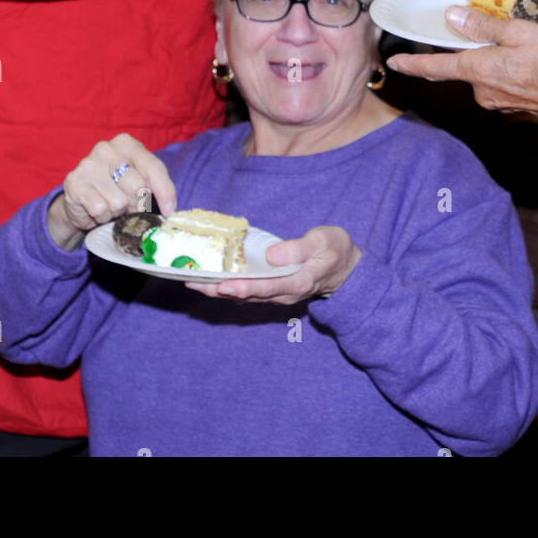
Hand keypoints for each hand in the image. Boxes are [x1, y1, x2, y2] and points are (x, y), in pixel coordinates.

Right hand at [47, 133, 176, 250]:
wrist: (79, 198)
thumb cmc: (115, 188)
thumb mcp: (139, 180)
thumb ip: (156, 187)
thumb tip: (170, 210)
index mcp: (127, 144)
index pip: (154, 168)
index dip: (165, 192)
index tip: (169, 211)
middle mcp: (106, 149)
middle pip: (137, 187)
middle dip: (136, 205)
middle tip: (127, 206)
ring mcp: (88, 164)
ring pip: (118, 202)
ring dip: (116, 212)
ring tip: (108, 205)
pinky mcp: (74, 183)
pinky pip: (100, 210)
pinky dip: (100, 217)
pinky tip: (94, 209)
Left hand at [185, 225, 361, 303]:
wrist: (344, 267)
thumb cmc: (334, 250)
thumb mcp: (323, 242)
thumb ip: (298, 248)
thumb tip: (272, 255)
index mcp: (298, 282)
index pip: (267, 287)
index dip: (245, 287)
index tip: (224, 286)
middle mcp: (284, 293)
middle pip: (248, 295)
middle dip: (220, 290)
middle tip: (194, 283)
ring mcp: (277, 294)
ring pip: (244, 295)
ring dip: (218, 290)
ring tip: (193, 282)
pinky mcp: (272, 289)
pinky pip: (247, 290)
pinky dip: (228, 286)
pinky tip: (211, 280)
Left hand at [387, 6, 537, 136]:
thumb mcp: (519, 32)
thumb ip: (484, 26)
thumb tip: (453, 17)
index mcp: (479, 70)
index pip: (435, 68)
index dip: (412, 64)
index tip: (393, 64)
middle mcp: (483, 90)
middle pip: (465, 65)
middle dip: (473, 47)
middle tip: (493, 28)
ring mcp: (500, 100)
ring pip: (486, 71)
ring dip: (495, 55)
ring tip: (523, 39)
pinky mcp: (517, 103)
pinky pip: (503, 79)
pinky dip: (509, 65)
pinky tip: (530, 56)